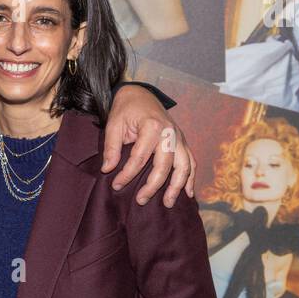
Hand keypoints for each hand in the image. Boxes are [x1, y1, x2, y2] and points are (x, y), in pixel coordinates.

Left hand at [101, 85, 195, 206]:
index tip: (116, 185)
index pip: (140, 158)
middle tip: (141, 201)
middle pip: (165, 165)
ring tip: (168, 204)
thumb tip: (107, 169)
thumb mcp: (114, 124)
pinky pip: (191, 161)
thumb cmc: (126, 109)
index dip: (127, 174)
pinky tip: (187, 193)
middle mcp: (170, 133)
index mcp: (152, 127)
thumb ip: (111, 147)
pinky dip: (191, 178)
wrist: (140, 94)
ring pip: (184, 166)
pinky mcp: (183, 141)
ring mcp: (179, 137)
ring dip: (177, 187)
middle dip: (153, 186)